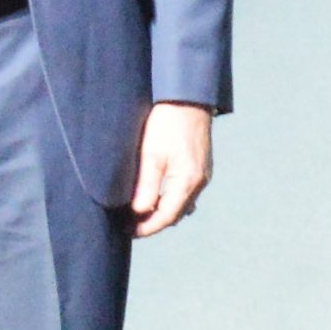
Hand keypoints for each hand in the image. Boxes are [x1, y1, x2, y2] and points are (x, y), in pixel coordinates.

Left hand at [130, 103, 213, 237]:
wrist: (188, 98)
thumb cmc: (167, 123)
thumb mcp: (151, 155)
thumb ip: (145, 187)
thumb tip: (139, 212)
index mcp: (188, 181)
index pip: (166, 217)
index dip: (146, 228)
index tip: (127, 231)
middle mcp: (200, 182)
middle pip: (176, 214)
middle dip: (153, 222)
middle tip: (130, 224)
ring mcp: (203, 175)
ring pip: (182, 205)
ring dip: (163, 212)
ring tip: (140, 212)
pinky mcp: (201, 167)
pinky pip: (187, 193)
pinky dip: (171, 200)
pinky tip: (156, 195)